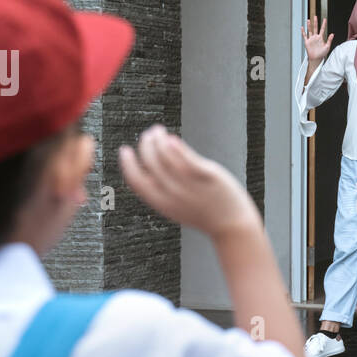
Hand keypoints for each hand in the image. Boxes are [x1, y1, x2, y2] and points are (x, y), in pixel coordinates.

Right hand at [120, 125, 259, 239]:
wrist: (232, 225)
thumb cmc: (205, 214)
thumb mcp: (176, 206)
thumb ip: (162, 190)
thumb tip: (153, 166)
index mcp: (161, 203)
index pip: (135, 180)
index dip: (127, 163)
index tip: (125, 150)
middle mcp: (172, 194)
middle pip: (150, 162)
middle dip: (145, 144)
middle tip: (148, 135)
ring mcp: (189, 184)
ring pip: (166, 154)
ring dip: (159, 139)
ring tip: (159, 132)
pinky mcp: (205, 175)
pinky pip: (185, 156)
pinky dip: (175, 145)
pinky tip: (171, 138)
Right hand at [303, 15, 332, 63]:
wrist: (316, 58)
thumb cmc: (322, 54)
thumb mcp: (327, 46)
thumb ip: (329, 40)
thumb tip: (332, 34)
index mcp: (321, 38)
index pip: (322, 29)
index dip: (324, 24)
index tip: (324, 19)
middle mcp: (316, 37)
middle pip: (315, 28)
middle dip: (315, 22)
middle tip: (315, 16)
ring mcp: (311, 39)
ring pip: (310, 30)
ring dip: (309, 25)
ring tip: (308, 20)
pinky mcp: (307, 42)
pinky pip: (304, 36)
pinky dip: (303, 32)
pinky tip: (302, 28)